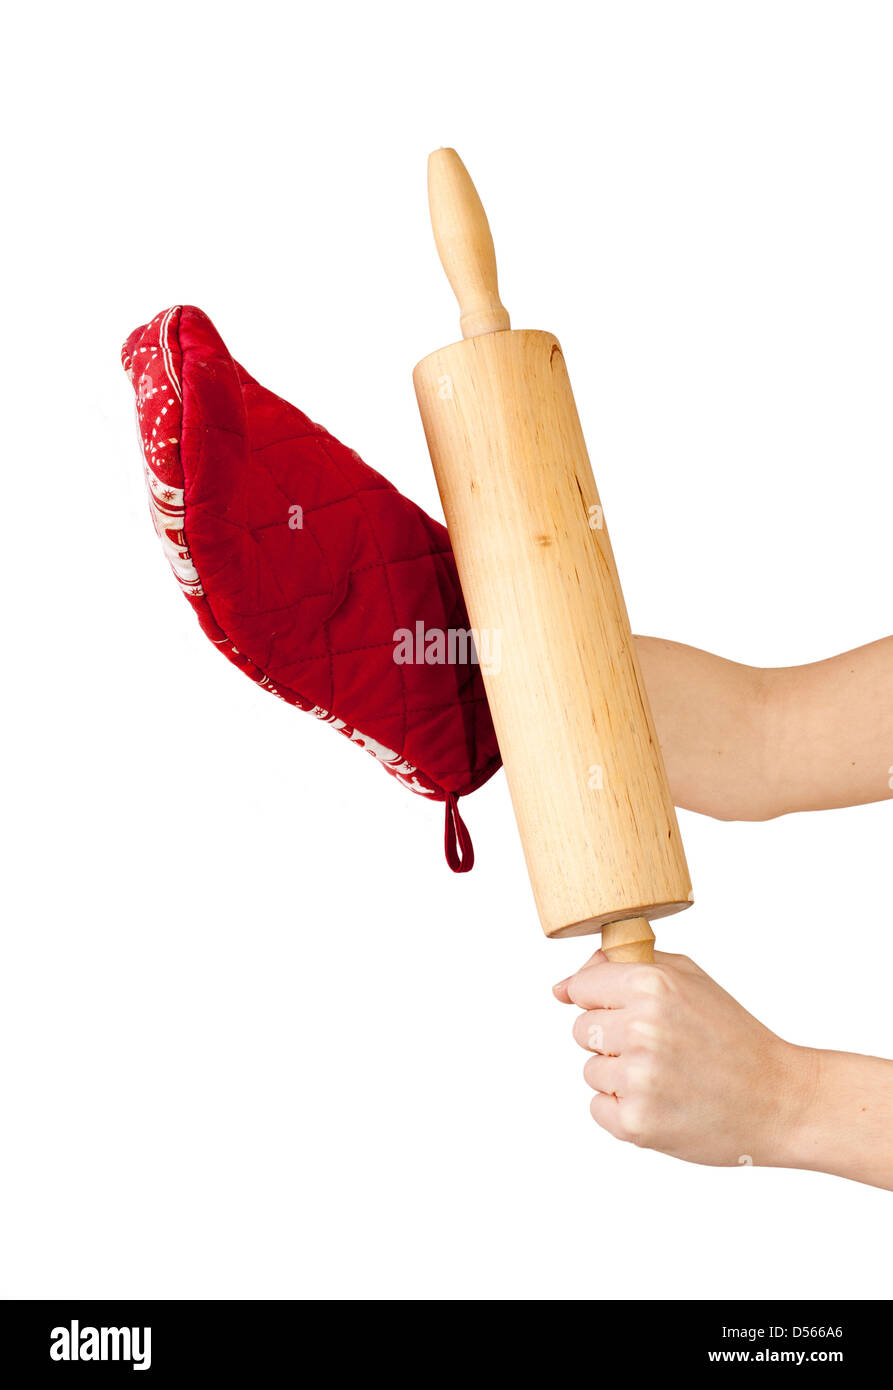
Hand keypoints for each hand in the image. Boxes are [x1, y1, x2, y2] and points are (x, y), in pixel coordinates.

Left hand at [554, 950, 817, 1167]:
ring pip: (591, 1071)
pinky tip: (663, 1102)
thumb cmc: (733, 1035)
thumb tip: (563, 987)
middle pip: (582, 1030)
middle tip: (659, 1049)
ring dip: (620, 1077)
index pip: (582, 987)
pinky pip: (599, 1109)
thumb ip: (624, 965)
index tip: (632, 1013)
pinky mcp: (637, 1123)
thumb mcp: (687, 979)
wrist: (778, 1100)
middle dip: (612, 1039)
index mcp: (651, 986)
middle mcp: (641, 1029)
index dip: (605, 1001)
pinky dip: (623, 1110)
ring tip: (667, 1077)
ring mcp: (638, 1079)